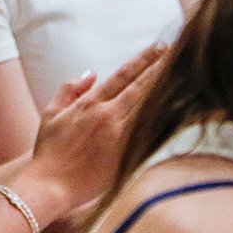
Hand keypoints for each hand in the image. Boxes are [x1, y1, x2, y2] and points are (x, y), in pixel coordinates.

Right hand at [20, 42, 166, 216]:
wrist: (50, 185)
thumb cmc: (48, 151)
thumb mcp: (50, 113)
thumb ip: (69, 89)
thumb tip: (92, 74)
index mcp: (89, 104)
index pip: (123, 75)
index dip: (143, 60)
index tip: (159, 47)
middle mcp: (107, 116)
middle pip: (142, 88)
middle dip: (160, 69)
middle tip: (178, 54)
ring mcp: (119, 137)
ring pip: (150, 109)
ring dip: (166, 92)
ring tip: (185, 77)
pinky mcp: (126, 157)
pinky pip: (150, 135)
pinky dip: (164, 122)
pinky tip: (178, 112)